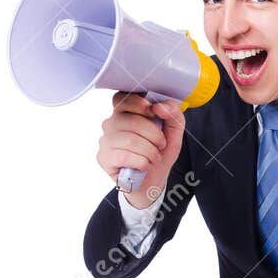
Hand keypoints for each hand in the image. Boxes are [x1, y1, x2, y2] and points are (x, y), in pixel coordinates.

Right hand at [98, 92, 184, 208]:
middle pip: (132, 121)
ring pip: (131, 140)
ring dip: (150, 152)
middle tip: (161, 145)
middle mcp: (111, 123)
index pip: (123, 97)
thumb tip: (161, 106)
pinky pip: (125, 156)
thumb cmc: (159, 152)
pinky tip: (145, 166)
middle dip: (154, 135)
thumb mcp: (173, 131)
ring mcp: (105, 140)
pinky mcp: (104, 157)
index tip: (154, 113)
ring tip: (154, 158)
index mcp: (125, 111)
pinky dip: (142, 163)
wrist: (152, 179)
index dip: (139, 104)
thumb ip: (173, 113)